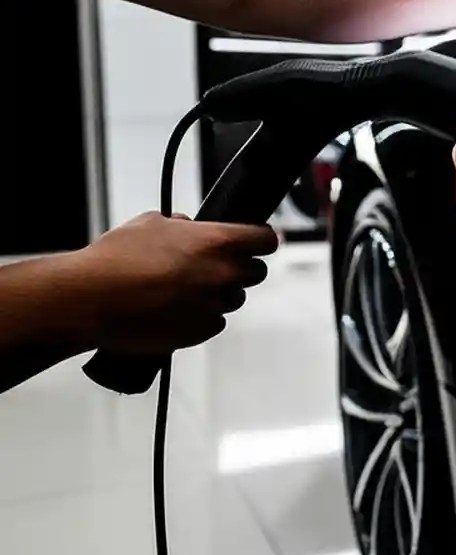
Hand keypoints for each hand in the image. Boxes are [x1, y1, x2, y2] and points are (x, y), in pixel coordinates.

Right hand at [68, 212, 278, 352]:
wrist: (89, 300)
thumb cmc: (115, 259)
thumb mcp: (151, 223)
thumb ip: (182, 224)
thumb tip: (191, 227)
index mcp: (217, 241)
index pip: (266, 239)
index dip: (260, 240)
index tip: (255, 242)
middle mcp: (223, 273)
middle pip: (256, 272)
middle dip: (240, 268)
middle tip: (214, 267)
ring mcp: (215, 304)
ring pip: (234, 298)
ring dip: (218, 293)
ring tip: (184, 290)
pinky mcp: (203, 330)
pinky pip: (215, 321)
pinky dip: (202, 316)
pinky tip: (176, 309)